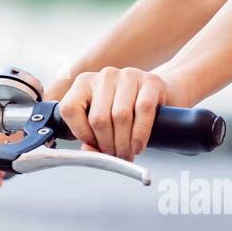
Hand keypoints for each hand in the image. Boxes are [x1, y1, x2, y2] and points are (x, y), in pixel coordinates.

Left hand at [56, 67, 188, 160]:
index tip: (92, 144)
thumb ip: (90, 138)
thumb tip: (88, 150)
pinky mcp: (151, 80)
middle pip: (98, 118)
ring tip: (127, 154)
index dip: (80, 133)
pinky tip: (138, 145)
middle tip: (114, 156)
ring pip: (120, 116)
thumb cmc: (126, 113)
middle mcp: (104, 76)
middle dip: (107, 144)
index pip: (70, 109)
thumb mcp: (102, 125)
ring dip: (123, 143)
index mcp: (84, 83)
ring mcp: (128, 75)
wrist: (161, 97)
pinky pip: (143, 110)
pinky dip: (140, 134)